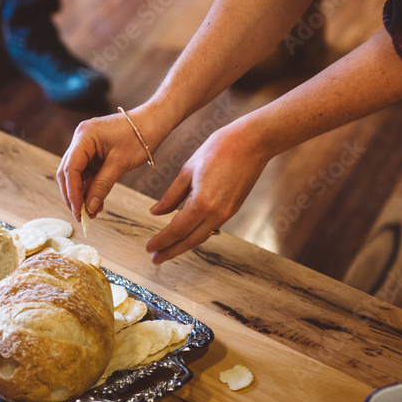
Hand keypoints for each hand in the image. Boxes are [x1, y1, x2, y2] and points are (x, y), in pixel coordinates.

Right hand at [57, 109, 159, 221]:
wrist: (153, 122)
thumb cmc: (139, 137)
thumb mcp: (120, 164)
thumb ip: (102, 185)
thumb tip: (89, 207)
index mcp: (84, 137)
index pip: (70, 169)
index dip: (72, 193)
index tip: (78, 211)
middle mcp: (80, 139)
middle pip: (68, 172)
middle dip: (73, 195)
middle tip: (81, 216)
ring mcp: (86, 145)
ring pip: (76, 174)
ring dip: (82, 193)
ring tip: (91, 212)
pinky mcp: (93, 151)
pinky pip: (87, 172)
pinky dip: (90, 187)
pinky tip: (96, 202)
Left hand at [146, 123, 269, 263]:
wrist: (252, 142)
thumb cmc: (219, 149)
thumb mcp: (188, 170)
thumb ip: (171, 195)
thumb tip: (155, 212)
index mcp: (202, 202)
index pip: (176, 229)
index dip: (161, 241)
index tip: (149, 249)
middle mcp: (217, 213)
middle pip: (190, 240)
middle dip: (171, 251)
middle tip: (155, 259)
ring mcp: (227, 212)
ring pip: (201, 236)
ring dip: (183, 244)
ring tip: (167, 249)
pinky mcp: (233, 209)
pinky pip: (211, 227)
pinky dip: (196, 233)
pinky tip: (185, 233)